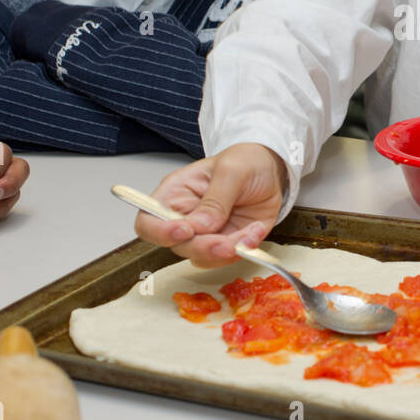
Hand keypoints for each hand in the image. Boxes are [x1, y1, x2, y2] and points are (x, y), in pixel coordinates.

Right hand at [133, 143, 284, 266]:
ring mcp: (206, 234)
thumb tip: (200, 226)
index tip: (185, 230)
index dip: (160, 233)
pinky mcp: (226, 242)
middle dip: (203, 248)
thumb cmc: (245, 161)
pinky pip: (227, 258)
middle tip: (226, 243)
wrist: (271, 170)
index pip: (149, 223)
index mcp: (175, 194)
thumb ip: (215, 198)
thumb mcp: (231, 171)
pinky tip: (256, 231)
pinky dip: (244, 250)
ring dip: (226, 252)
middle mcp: (186, 218)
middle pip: (177, 246)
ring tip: (249, 233)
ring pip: (202, 257)